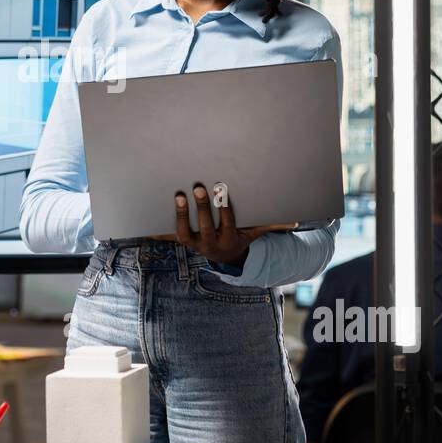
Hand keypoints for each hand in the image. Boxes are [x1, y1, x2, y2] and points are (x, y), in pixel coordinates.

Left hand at [149, 183, 296, 265]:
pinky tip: (146, 222)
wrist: (225, 255)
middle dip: (202, 208)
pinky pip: (168, 238)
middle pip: (205, 227)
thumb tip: (295, 222)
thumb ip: (272, 224)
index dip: (224, 209)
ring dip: (181, 215)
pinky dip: (156, 232)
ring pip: (184, 233)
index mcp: (229, 239)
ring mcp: (194, 244)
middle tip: (198, 187)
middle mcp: (210, 244)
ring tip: (178, 195)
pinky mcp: (182, 241)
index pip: (228, 223)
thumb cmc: (240, 235)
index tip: (221, 191)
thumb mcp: (255, 232)